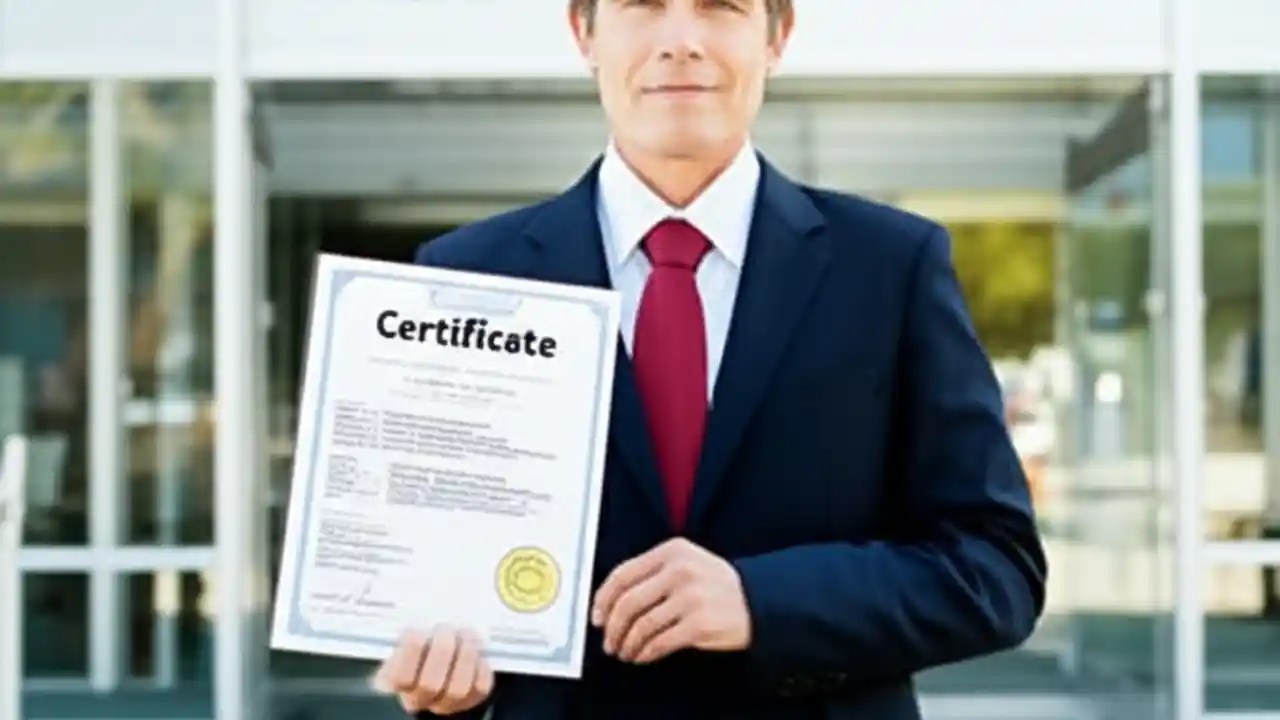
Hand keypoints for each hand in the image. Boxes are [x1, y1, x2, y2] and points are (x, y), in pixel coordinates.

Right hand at [373, 626, 493, 715]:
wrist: (438, 660)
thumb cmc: (419, 640)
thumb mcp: (407, 633)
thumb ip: (412, 625)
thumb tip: (423, 597)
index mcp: (394, 681)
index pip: (400, 677)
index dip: (410, 652)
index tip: (416, 629)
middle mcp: (419, 697)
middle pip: (430, 684)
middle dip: (442, 650)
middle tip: (446, 627)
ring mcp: (445, 703)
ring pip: (457, 689)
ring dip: (465, 656)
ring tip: (467, 633)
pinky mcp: (470, 700)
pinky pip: (479, 688)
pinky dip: (481, 667)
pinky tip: (478, 651)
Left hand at [590, 538, 751, 663]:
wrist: (758, 600)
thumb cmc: (716, 585)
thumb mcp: (686, 563)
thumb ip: (652, 574)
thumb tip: (610, 602)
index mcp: (672, 550)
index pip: (623, 574)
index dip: (603, 599)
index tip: (597, 617)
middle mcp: (679, 571)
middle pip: (628, 602)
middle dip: (613, 628)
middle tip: (609, 642)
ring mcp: (690, 597)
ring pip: (641, 625)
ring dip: (628, 644)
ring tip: (626, 652)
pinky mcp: (699, 624)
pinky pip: (660, 642)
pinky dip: (646, 653)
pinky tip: (643, 656)